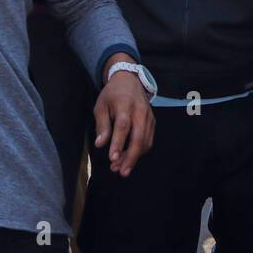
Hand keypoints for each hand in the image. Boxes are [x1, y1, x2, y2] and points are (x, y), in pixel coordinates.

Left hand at [94, 55, 154, 176]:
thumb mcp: (101, 106)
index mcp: (125, 105)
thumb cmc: (112, 94)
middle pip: (139, 137)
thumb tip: (100, 144)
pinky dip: (141, 151)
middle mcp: (140, 111)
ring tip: (122, 168)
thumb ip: (102, 125)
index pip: (123, 126)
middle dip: (130, 156)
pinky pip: (149, 139)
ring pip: (145, 141)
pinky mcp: (152, 121)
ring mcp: (148, 116)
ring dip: (134, 156)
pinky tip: (130, 158)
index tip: (112, 158)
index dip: (118, 143)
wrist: (130, 80)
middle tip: (121, 171)